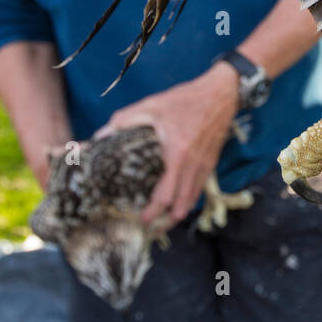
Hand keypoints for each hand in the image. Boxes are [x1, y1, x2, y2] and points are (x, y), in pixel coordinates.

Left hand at [96, 65, 239, 225]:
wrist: (221, 94)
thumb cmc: (185, 99)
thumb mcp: (152, 106)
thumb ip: (124, 120)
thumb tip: (100, 135)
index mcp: (178, 154)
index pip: (167, 195)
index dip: (155, 211)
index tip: (142, 220)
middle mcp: (194, 165)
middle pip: (182, 206)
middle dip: (166, 222)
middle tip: (150, 228)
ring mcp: (205, 166)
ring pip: (192, 200)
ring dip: (178, 213)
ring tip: (162, 221)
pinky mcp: (211, 163)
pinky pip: (199, 189)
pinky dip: (188, 199)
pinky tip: (177, 200)